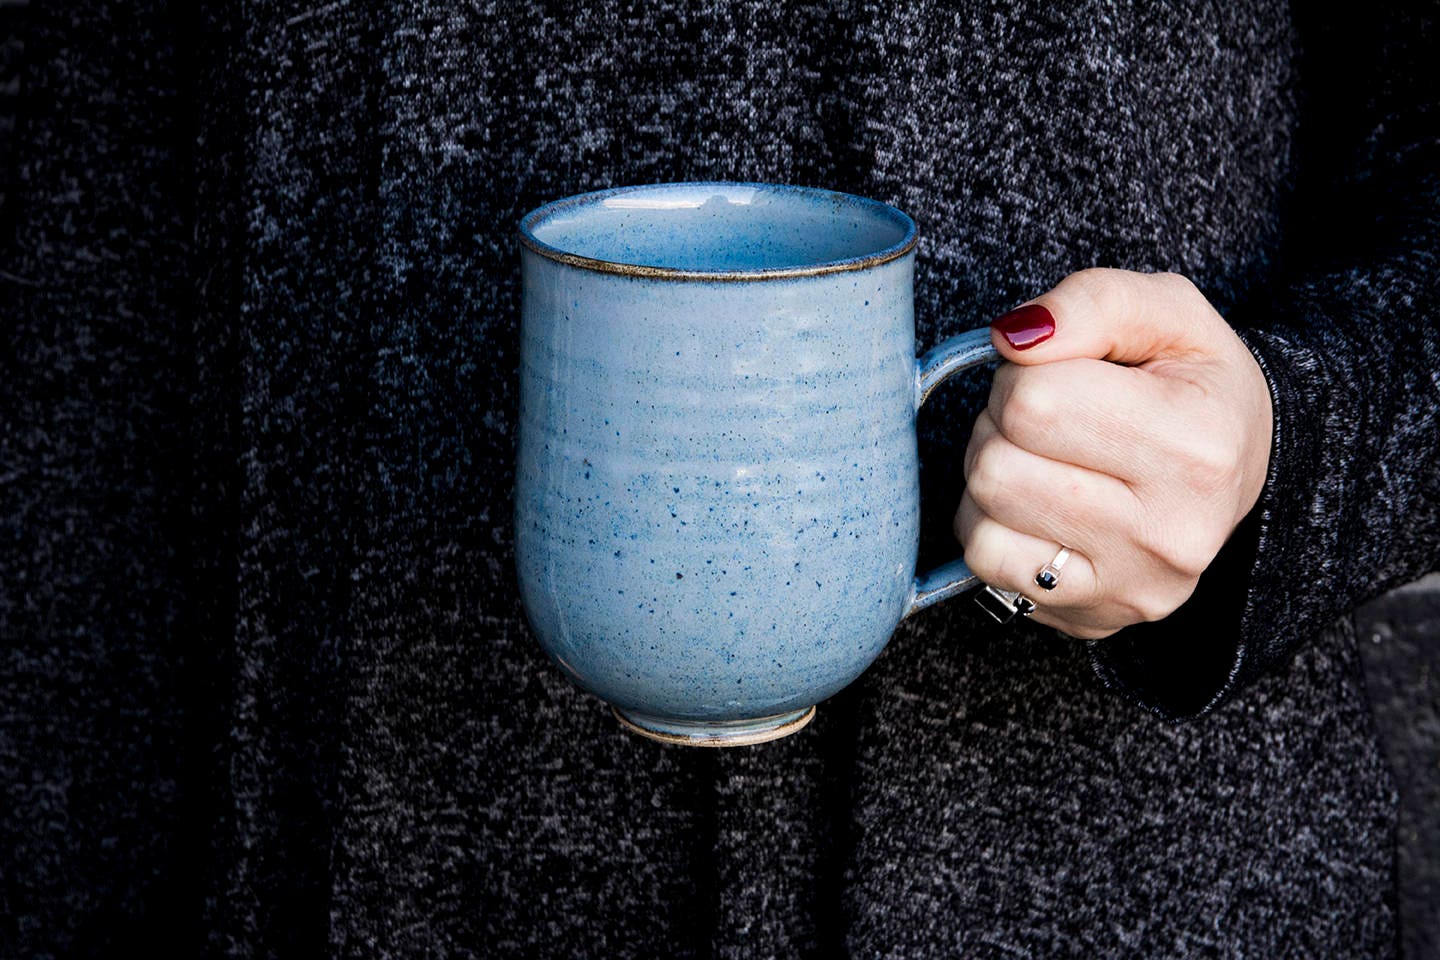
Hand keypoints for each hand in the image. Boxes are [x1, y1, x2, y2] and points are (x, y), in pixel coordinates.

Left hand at [956, 269, 1273, 638]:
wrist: (1240, 470)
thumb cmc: (1190, 383)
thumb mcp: (1165, 312)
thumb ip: (1091, 302)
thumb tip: (1013, 337)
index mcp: (1196, 445)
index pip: (1032, 401)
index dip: (1024, 373)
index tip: (1060, 376)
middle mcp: (1171, 532)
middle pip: (996, 463)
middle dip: (1001, 423)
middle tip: (1048, 419)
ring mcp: (1131, 587)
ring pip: (982, 512)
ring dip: (991, 472)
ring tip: (1043, 458)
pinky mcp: (1091, 618)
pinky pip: (983, 560)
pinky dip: (989, 524)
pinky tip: (1034, 507)